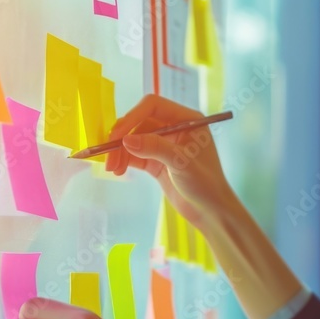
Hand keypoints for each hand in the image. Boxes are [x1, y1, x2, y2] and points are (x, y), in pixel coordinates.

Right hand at [105, 93, 236, 229]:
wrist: (211, 212)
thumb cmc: (206, 185)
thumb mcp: (182, 163)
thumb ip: (155, 148)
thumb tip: (126, 140)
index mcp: (187, 119)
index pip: (153, 105)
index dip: (132, 116)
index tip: (118, 135)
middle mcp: (175, 127)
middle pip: (139, 123)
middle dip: (123, 138)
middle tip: (109, 156)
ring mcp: (165, 144)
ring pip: (134, 140)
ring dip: (121, 152)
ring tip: (112, 169)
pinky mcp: (157, 161)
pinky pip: (135, 154)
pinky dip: (125, 160)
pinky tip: (118, 170)